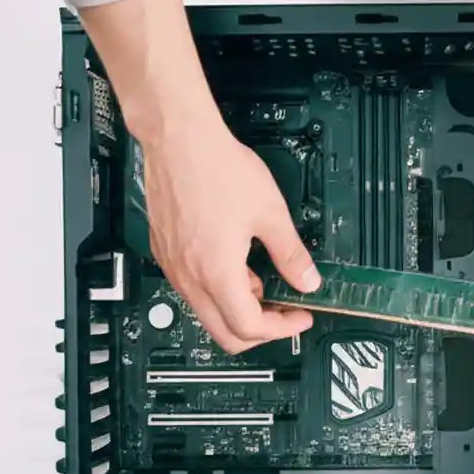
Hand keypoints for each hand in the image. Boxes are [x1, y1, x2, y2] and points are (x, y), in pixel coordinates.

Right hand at [143, 125, 320, 353]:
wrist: (177, 138)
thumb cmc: (216, 167)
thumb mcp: (270, 213)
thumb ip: (291, 254)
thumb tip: (307, 280)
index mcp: (217, 273)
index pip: (250, 328)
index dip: (282, 329)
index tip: (299, 317)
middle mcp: (189, 277)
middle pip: (225, 335)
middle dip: (260, 331)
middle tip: (284, 313)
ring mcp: (174, 268)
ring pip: (208, 314)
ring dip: (238, 310)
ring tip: (262, 280)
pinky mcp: (166, 254)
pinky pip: (193, 291)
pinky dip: (218, 292)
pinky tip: (236, 265)